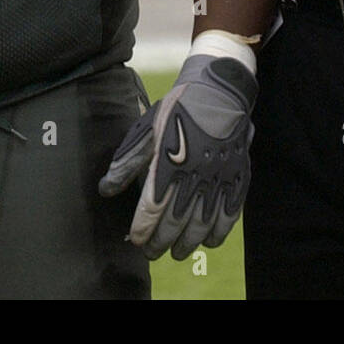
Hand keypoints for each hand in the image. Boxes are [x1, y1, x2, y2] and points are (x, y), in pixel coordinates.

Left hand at [98, 54, 255, 259]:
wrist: (219, 91)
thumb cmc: (177, 110)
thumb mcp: (147, 129)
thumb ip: (127, 162)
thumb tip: (106, 190)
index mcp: (168, 162)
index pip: (151, 209)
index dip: (143, 230)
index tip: (136, 240)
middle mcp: (193, 175)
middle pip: (174, 223)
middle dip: (161, 242)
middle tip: (152, 252)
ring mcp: (218, 178)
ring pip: (201, 224)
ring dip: (188, 244)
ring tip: (177, 252)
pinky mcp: (237, 178)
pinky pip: (229, 215)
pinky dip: (218, 233)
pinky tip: (207, 240)